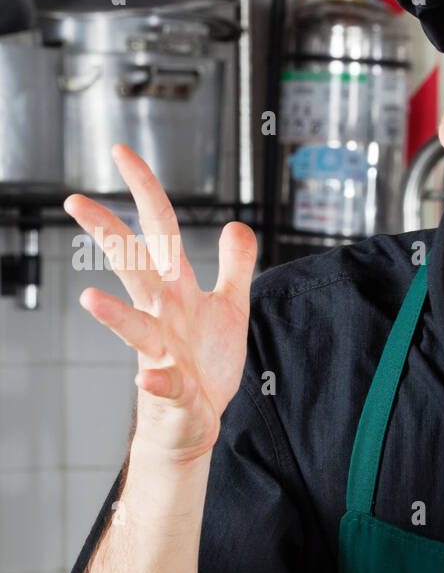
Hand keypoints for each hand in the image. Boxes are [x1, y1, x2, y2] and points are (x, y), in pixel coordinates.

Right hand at [63, 144, 258, 462]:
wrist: (194, 420)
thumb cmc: (206, 362)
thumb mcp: (230, 306)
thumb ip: (235, 265)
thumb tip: (239, 224)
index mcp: (177, 288)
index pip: (160, 229)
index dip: (145, 190)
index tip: (121, 152)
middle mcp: (163, 314)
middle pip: (134, 267)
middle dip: (108, 235)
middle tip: (75, 201)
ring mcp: (162, 351)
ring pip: (135, 327)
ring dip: (115, 315)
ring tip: (90, 298)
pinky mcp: (172, 389)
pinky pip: (162, 383)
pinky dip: (156, 379)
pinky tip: (147, 376)